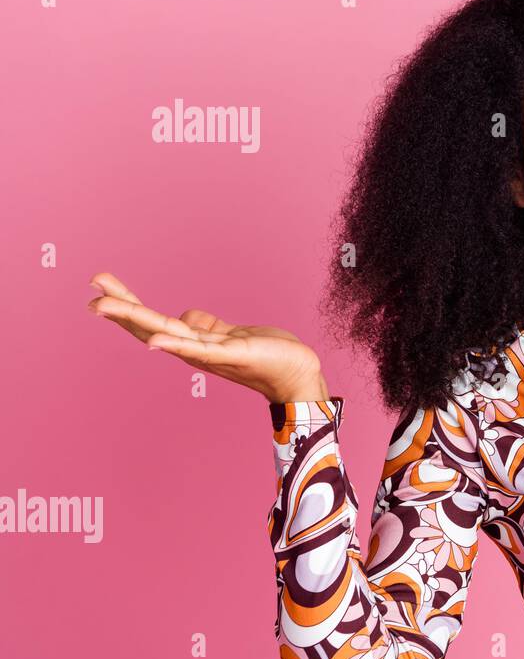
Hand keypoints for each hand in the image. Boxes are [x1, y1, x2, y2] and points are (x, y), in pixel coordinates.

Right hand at [87, 272, 329, 403]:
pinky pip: (198, 350)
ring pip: (166, 334)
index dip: (127, 304)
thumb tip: (184, 317)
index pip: (153, 321)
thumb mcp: (232, 334)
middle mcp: (196, 350)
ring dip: (135, 320)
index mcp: (195, 342)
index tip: (99, 284)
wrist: (297, 374)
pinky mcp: (232, 355)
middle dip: (121, 310)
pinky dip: (175, 345)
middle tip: (90, 296)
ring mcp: (211, 354)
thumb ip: (207, 327)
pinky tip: (153, 341)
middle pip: (151, 327)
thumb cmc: (268, 354)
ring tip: (104, 308)